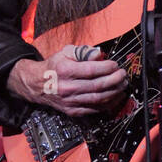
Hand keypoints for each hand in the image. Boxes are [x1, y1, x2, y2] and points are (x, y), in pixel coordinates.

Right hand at [7, 44, 128, 115]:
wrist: (38, 85)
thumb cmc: (54, 67)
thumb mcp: (65, 52)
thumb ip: (83, 51)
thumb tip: (99, 54)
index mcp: (65, 71)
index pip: (92, 70)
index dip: (108, 68)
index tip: (115, 65)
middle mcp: (67, 87)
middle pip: (98, 85)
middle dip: (115, 80)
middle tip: (123, 75)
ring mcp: (70, 101)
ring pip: (99, 99)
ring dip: (115, 92)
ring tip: (122, 85)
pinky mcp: (73, 111)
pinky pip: (95, 109)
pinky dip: (108, 103)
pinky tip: (115, 96)